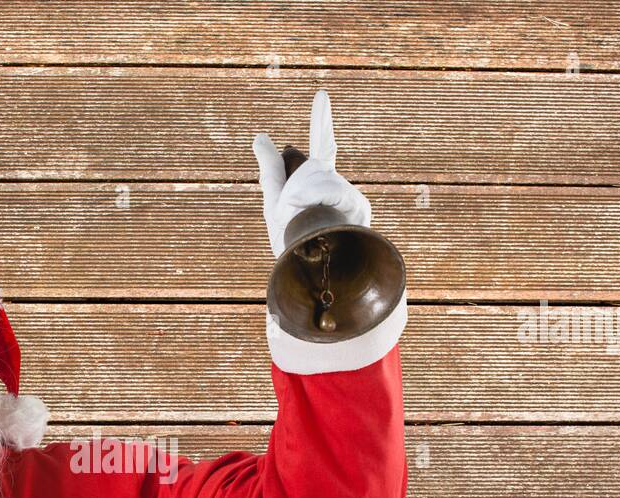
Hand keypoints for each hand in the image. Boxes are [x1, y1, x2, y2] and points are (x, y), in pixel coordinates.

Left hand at [252, 89, 371, 257]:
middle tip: (292, 215)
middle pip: (318, 162)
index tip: (321, 96)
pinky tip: (309, 214)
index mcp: (322, 189)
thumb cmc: (294, 252)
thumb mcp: (274, 208)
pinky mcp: (358, 207)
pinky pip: (326, 186)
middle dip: (294, 188)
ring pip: (317, 174)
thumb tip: (260, 137)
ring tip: (299, 226)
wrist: (311, 279)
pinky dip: (309, 198)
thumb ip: (270, 173)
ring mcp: (352, 198)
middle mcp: (341, 190)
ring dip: (297, 199)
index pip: (322, 148)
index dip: (321, 122)